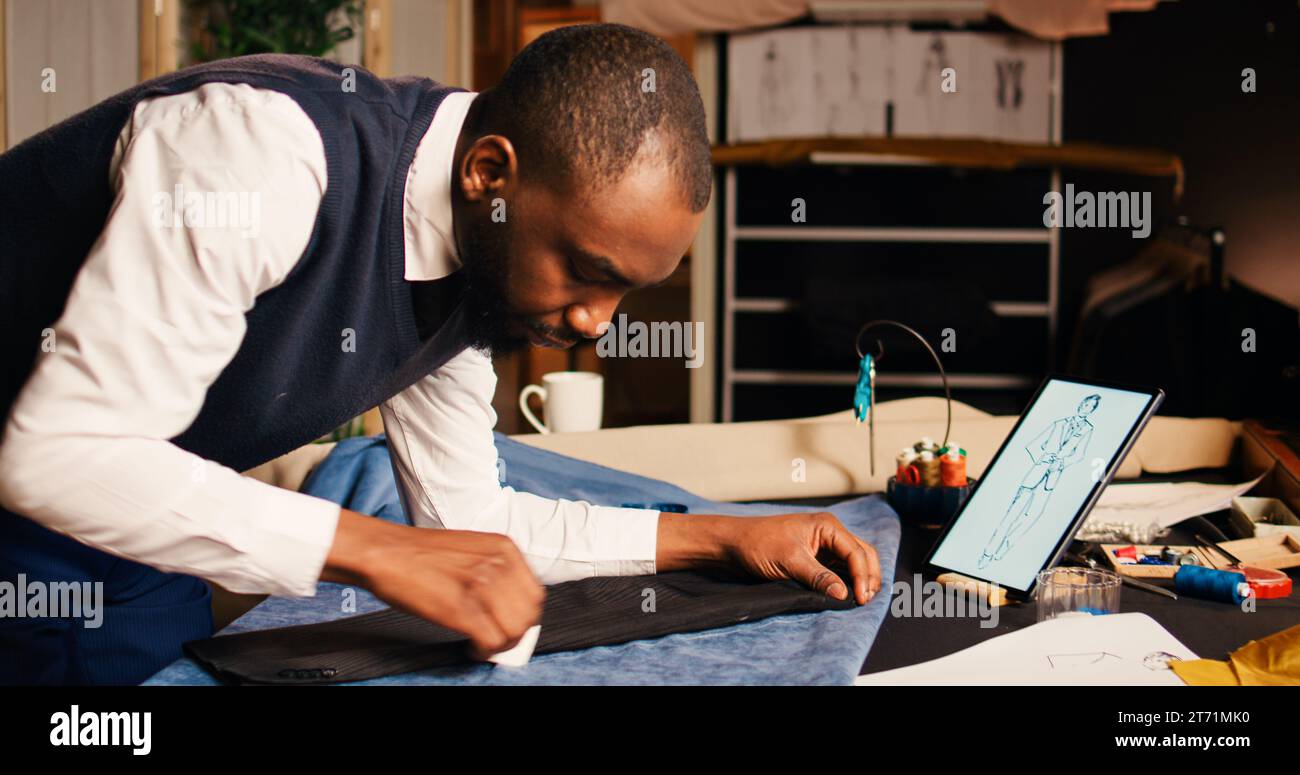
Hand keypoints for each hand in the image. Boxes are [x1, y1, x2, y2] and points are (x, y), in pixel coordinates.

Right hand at [323, 509, 543, 659]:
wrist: (386, 552)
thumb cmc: (421, 554)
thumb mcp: (472, 549)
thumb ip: (496, 569)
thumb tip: (510, 603)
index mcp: (504, 548)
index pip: (536, 594)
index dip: (524, 615)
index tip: (510, 623)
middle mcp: (499, 564)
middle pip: (529, 615)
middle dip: (515, 633)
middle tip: (496, 638)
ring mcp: (482, 586)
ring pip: (514, 631)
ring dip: (500, 644)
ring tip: (481, 643)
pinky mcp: (462, 609)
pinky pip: (492, 642)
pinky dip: (484, 651)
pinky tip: (471, 647)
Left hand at [657, 511, 881, 604]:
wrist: (733, 544)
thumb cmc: (758, 543)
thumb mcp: (789, 560)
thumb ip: (818, 576)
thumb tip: (843, 594)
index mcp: (827, 526)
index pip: (856, 552)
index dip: (863, 577)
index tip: (859, 599)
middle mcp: (829, 534)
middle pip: (863, 555)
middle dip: (869, 577)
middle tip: (865, 600)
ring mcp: (823, 546)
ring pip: (854, 563)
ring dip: (860, 580)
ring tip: (860, 600)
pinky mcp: (815, 558)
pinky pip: (839, 570)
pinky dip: (847, 582)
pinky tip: (846, 596)